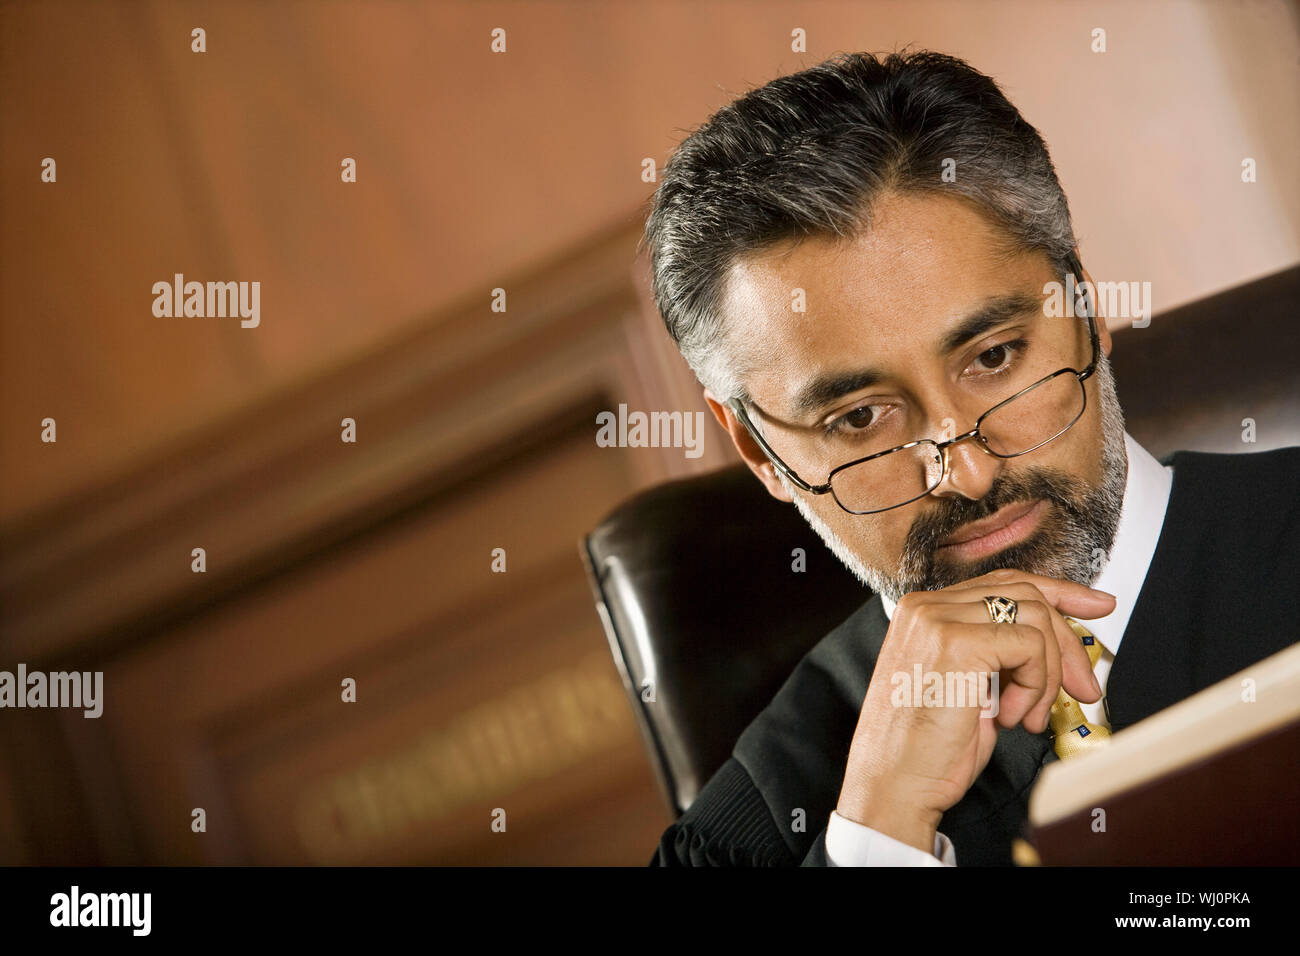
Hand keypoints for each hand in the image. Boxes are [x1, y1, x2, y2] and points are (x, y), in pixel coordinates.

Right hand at [835, 568, 1115, 853]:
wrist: (894, 784)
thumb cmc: (927, 749)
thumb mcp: (968, 687)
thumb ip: (998, 653)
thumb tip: (1058, 641)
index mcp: (925, 612)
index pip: (1003, 583)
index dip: (1058, 592)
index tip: (1098, 605)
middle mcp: (927, 606)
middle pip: (1027, 594)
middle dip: (1069, 642)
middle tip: (1085, 688)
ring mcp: (938, 619)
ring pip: (1035, 618)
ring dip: (1048, 674)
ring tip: (1027, 715)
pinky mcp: (957, 641)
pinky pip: (1030, 645)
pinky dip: (1035, 685)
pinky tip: (1011, 717)